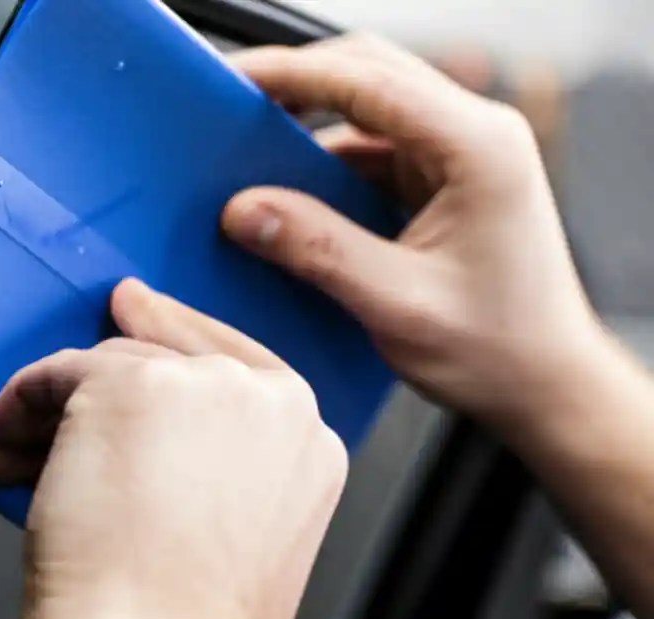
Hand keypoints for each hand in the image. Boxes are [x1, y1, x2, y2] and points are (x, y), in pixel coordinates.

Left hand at [0, 280, 347, 618]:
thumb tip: (142, 445)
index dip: (172, 341)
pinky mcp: (133, 383)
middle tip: (48, 410)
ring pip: (109, 365)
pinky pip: (57, 372)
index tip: (135, 318)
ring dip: (51, 409)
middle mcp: (269, 403)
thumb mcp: (230, 536)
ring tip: (16, 451)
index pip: (233, 368)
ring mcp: (206, 385)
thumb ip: (209, 469)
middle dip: (98, 392)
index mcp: (305, 444)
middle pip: (167, 358)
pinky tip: (6, 441)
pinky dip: (21, 403)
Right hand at [222, 34, 607, 432]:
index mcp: (479, 147)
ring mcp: (460, 154)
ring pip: (367, 110)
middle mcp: (476, 135)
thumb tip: (244, 210)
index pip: (370, 80)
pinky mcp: (443, 180)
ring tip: (251, 154)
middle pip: (369, 74)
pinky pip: (372, 150)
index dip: (293, 73)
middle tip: (231, 102)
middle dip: (296, 84)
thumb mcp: (396, 303)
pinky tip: (291, 193)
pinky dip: (326, 164)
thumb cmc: (498, 350)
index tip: (234, 79)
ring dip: (309, 127)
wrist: (546, 386)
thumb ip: (317, 249)